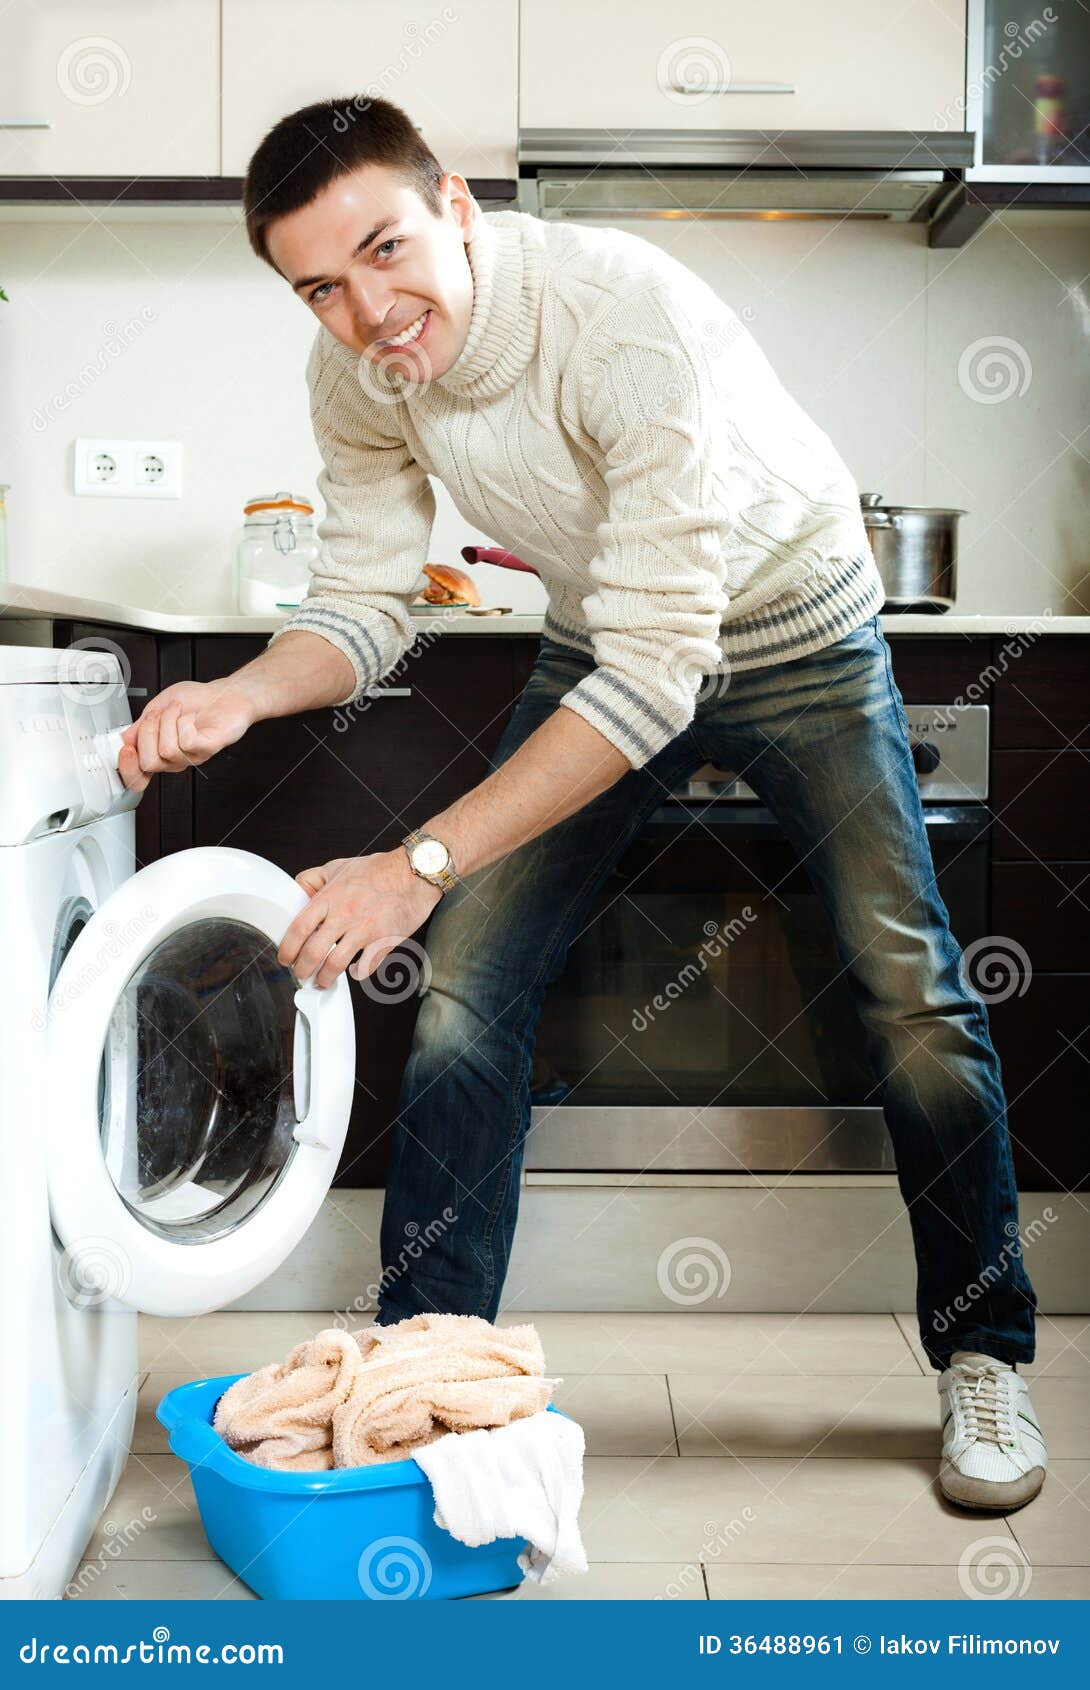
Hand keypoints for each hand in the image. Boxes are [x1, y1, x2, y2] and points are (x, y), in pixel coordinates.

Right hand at [118, 681, 255, 791]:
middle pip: (148, 763)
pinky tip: (190, 717)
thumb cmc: (196, 700)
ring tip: (177, 711)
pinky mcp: (208, 749)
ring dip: (168, 721)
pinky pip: (187, 741)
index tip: (125, 747)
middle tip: (157, 715)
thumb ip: (140, 725)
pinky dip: (184, 721)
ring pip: (166, 750)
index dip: (127, 767)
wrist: (225, 693)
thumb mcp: (158, 707)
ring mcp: (193, 756)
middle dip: (147, 732)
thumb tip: (123, 738)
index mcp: (159, 752)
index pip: (138, 777)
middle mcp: (175, 759)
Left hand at [278, 850, 442, 989]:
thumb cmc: (378, 870)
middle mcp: (344, 915)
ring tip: (322, 981)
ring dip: (324, 979)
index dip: (287, 949)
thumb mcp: (338, 866)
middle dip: (302, 970)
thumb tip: (297, 892)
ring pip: (335, 965)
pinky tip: (355, 970)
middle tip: (301, 975)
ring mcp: (364, 930)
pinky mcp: (383, 941)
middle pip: (313, 953)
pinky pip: (366, 967)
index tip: (285, 958)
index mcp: (330, 898)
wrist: (414, 873)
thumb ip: (314, 879)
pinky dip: (358, 973)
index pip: (298, 929)